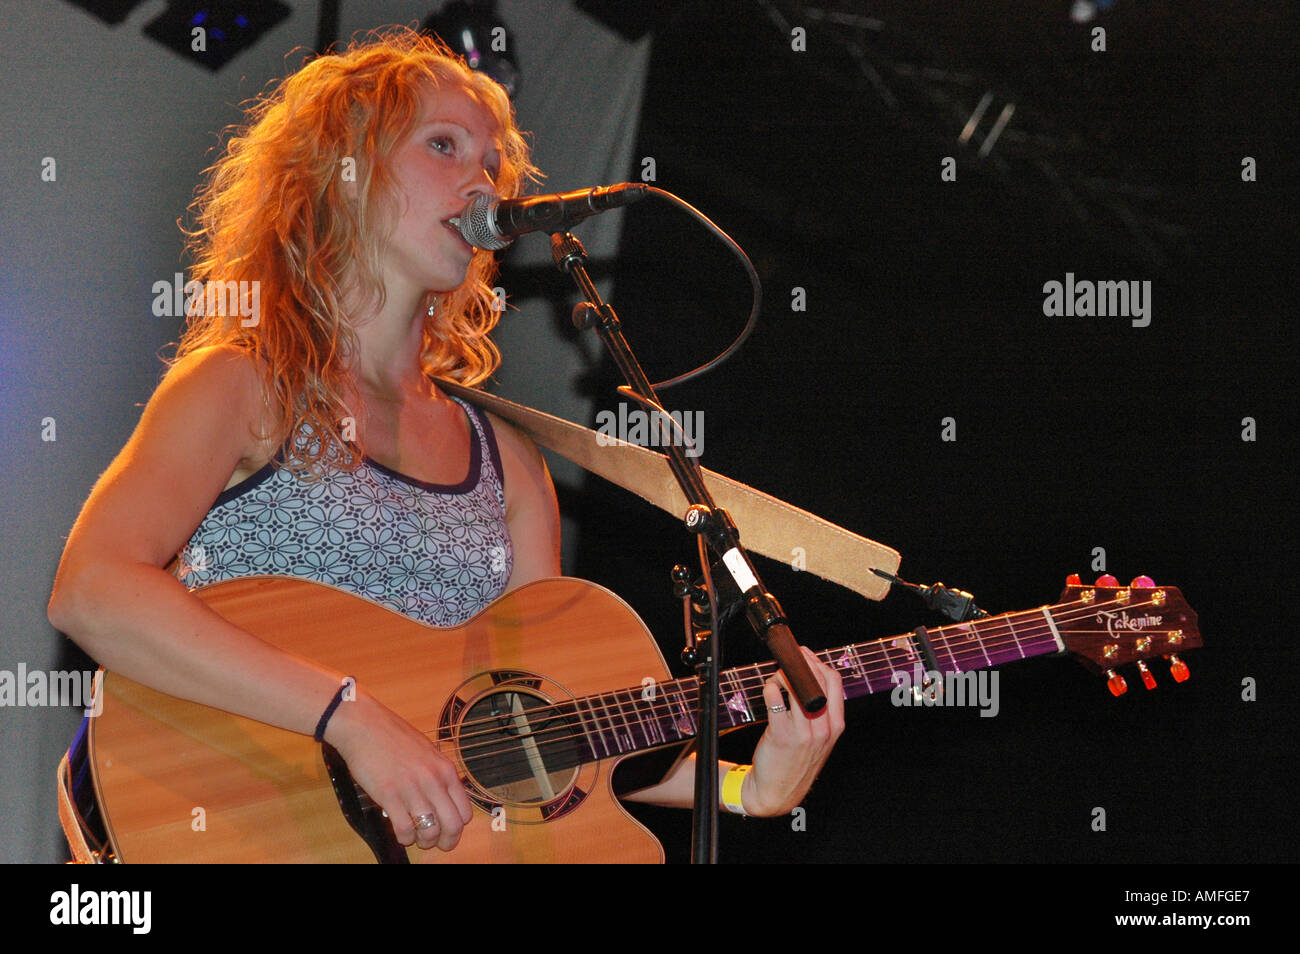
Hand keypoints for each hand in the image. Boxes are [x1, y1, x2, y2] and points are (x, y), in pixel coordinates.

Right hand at [324, 692, 473, 851]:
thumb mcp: (428, 752)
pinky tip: (401, 832)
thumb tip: (444, 801)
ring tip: (416, 837)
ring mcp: (412, 788)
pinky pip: (405, 829)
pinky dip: (405, 838)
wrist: (365, 725)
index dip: (457, 827)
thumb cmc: (394, 737)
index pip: (465, 811)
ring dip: (424, 841)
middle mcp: (433, 780)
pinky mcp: (389, 795)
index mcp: (445, 770)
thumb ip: (438, 775)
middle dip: (446, 841)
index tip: (447, 831)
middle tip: (435, 843)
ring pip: (430, 831)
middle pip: (452, 826)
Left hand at [742, 646, 844, 816]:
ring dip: (781, 675)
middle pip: (816, 679)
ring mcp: (803, 731)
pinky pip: (775, 698)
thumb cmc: (796, 761)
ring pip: (794, 686)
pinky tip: (768, 689)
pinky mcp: (781, 734)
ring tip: (775, 679)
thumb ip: (821, 712)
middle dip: (800, 662)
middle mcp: (823, 727)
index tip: (805, 655)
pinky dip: (769, 687)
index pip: (834, 682)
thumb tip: (811, 678)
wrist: (778, 792)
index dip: (818, 662)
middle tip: (787, 660)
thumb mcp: (820, 738)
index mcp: (835, 725)